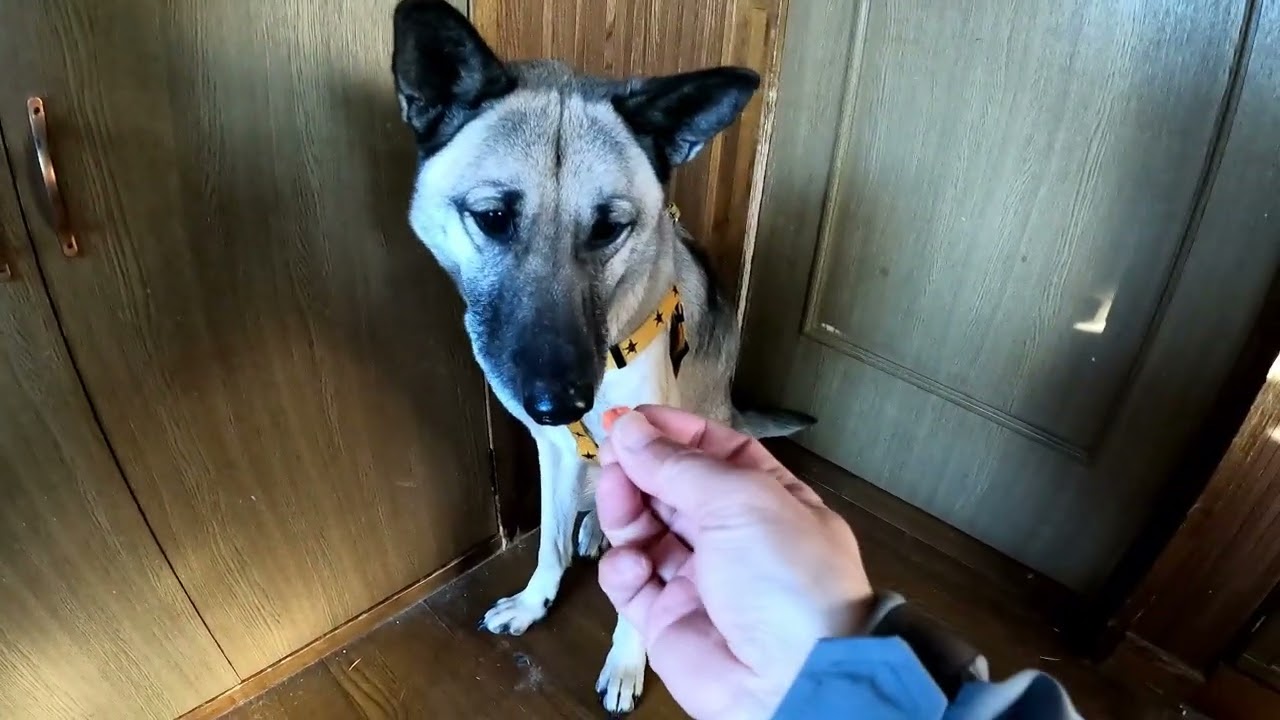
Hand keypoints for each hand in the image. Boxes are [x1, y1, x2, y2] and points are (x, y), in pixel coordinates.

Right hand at [594, 406, 873, 718]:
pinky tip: (631, 563)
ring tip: (615, 497)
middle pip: (673, 488)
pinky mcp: (667, 619)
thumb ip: (678, 464)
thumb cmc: (789, 581)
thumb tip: (630, 430)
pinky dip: (622, 568)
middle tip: (610, 452)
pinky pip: (631, 582)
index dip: (673, 433)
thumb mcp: (741, 500)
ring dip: (624, 509)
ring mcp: (699, 579)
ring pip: (645, 530)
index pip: (714, 452)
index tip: (632, 419)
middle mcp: (734, 537)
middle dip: (641, 467)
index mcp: (768, 500)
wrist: (792, 681)